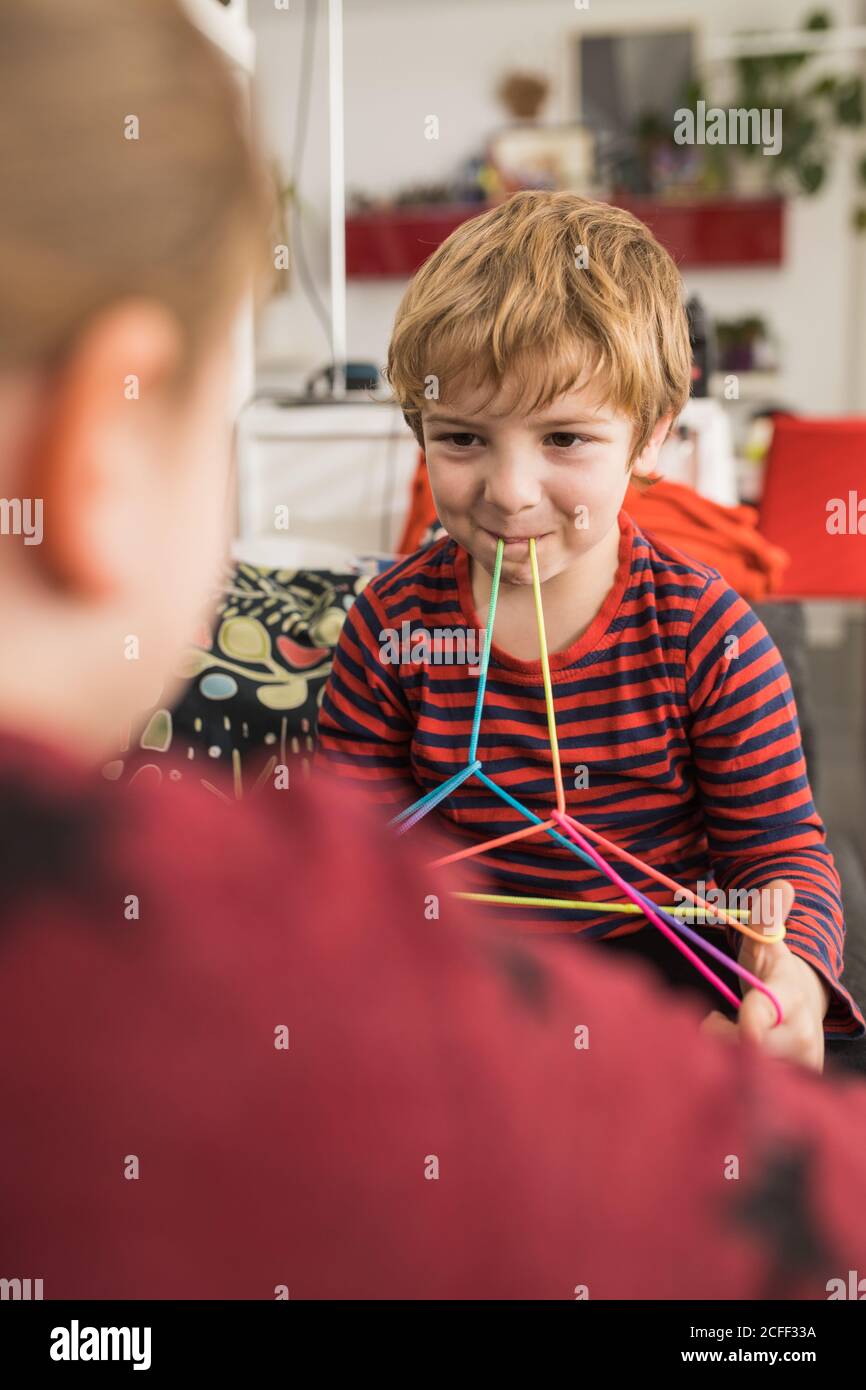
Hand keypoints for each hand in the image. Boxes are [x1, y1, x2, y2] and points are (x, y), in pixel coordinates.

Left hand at [700, 879, 829, 1072]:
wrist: (804, 1009)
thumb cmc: (776, 974)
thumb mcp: (768, 943)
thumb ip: (766, 915)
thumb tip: (779, 884)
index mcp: (791, 996)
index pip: (767, 1012)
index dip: (747, 1022)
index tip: (719, 1019)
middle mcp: (803, 1036)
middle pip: (751, 1051)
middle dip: (722, 1037)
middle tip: (715, 1018)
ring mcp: (801, 1066)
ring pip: (747, 1071)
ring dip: (726, 1052)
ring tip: (727, 1030)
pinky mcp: (794, 1086)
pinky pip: (751, 1085)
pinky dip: (734, 1070)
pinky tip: (735, 1053)